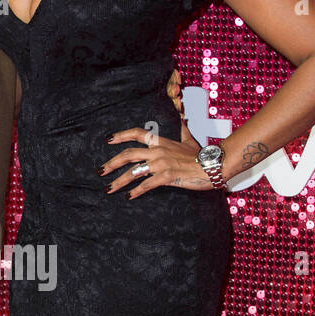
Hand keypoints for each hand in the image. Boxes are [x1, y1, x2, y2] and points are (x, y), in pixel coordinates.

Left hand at [99, 115, 213, 196]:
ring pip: (133, 172)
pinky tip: (129, 197)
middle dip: (111, 163)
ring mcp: (161, 164)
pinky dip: (136, 191)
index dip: (121, 135)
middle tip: (101, 171)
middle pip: (128, 154)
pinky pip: (147, 185)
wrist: (213, 165)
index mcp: (161, 142)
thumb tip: (182, 118)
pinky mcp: (167, 177)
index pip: (138, 133)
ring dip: (119, 181)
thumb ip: (182, 130)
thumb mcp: (189, 140)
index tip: (108, 140)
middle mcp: (158, 151)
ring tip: (108, 188)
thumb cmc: (202, 155)